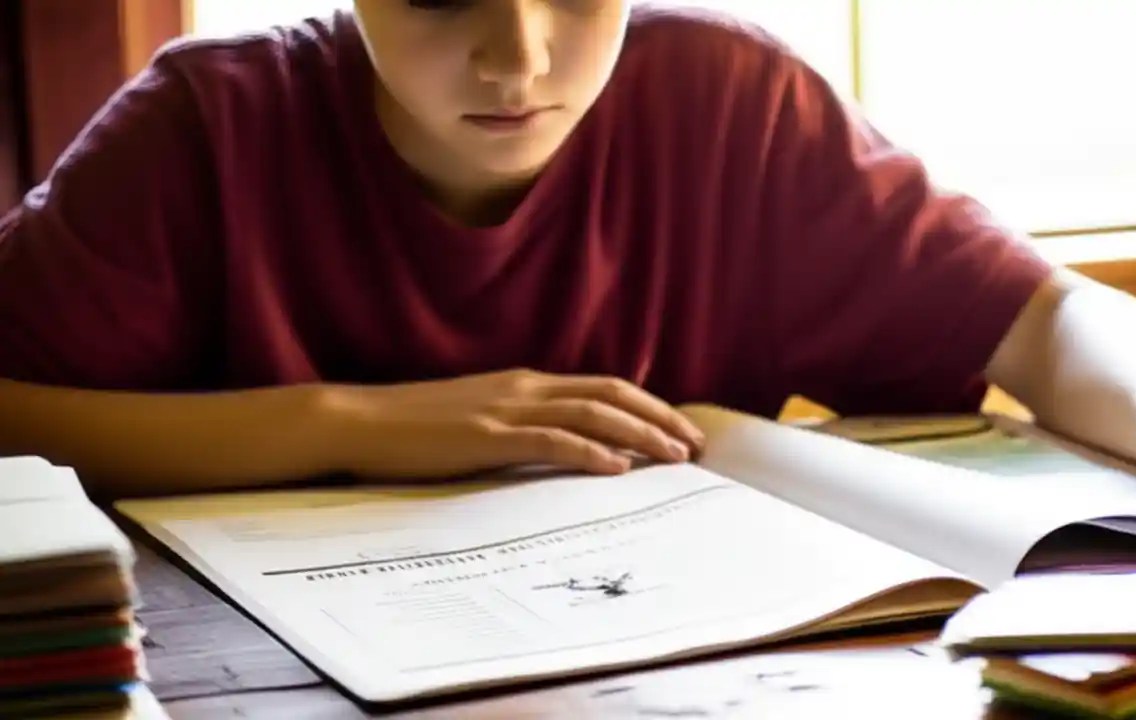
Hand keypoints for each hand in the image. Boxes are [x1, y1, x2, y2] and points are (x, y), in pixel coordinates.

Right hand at [318, 369, 705, 480]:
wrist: (359, 422)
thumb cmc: (415, 428)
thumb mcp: (479, 419)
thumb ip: (521, 425)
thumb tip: (562, 447)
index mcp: (525, 383)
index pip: (602, 387)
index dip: (648, 406)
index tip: (680, 429)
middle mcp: (525, 387)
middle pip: (611, 394)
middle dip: (660, 418)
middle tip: (697, 444)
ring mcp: (507, 408)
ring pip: (592, 413)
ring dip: (640, 434)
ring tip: (675, 457)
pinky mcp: (488, 435)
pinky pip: (552, 440)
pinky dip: (591, 451)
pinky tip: (618, 468)